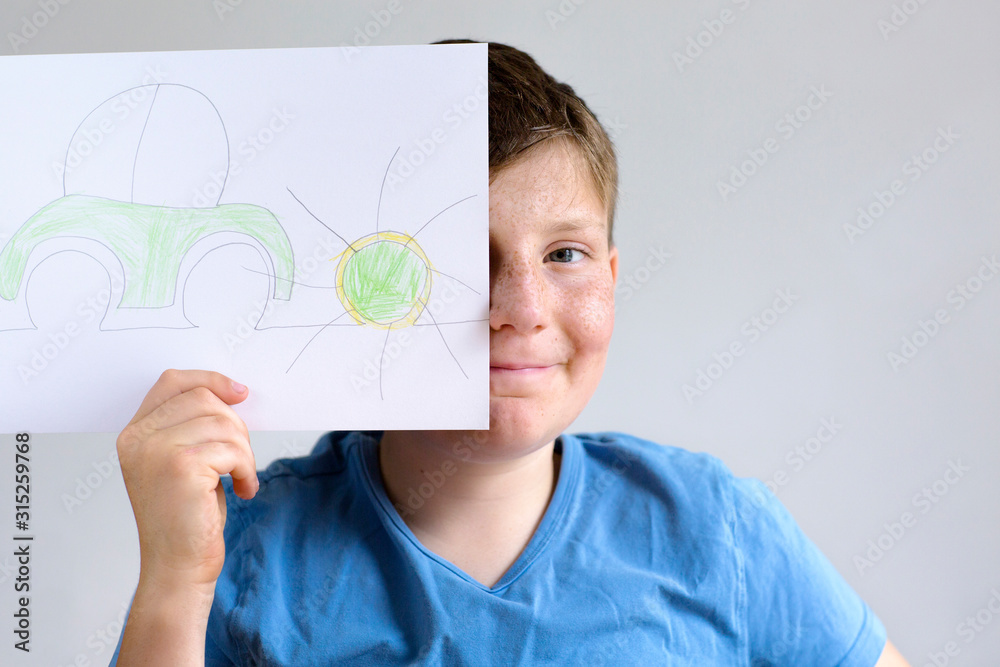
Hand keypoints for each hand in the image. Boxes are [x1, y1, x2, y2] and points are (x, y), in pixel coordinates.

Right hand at [117, 369, 257, 594]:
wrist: (177, 568)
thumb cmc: (186, 518)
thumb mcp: (182, 462)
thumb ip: (192, 426)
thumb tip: (231, 392)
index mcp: (134, 434)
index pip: (173, 382)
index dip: (210, 381)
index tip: (240, 392)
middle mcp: (139, 439)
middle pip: (205, 399)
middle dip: (235, 426)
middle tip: (239, 460)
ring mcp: (157, 451)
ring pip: (224, 424)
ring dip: (244, 452)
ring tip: (240, 478)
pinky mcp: (181, 467)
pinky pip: (233, 449)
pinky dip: (247, 469)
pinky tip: (242, 490)